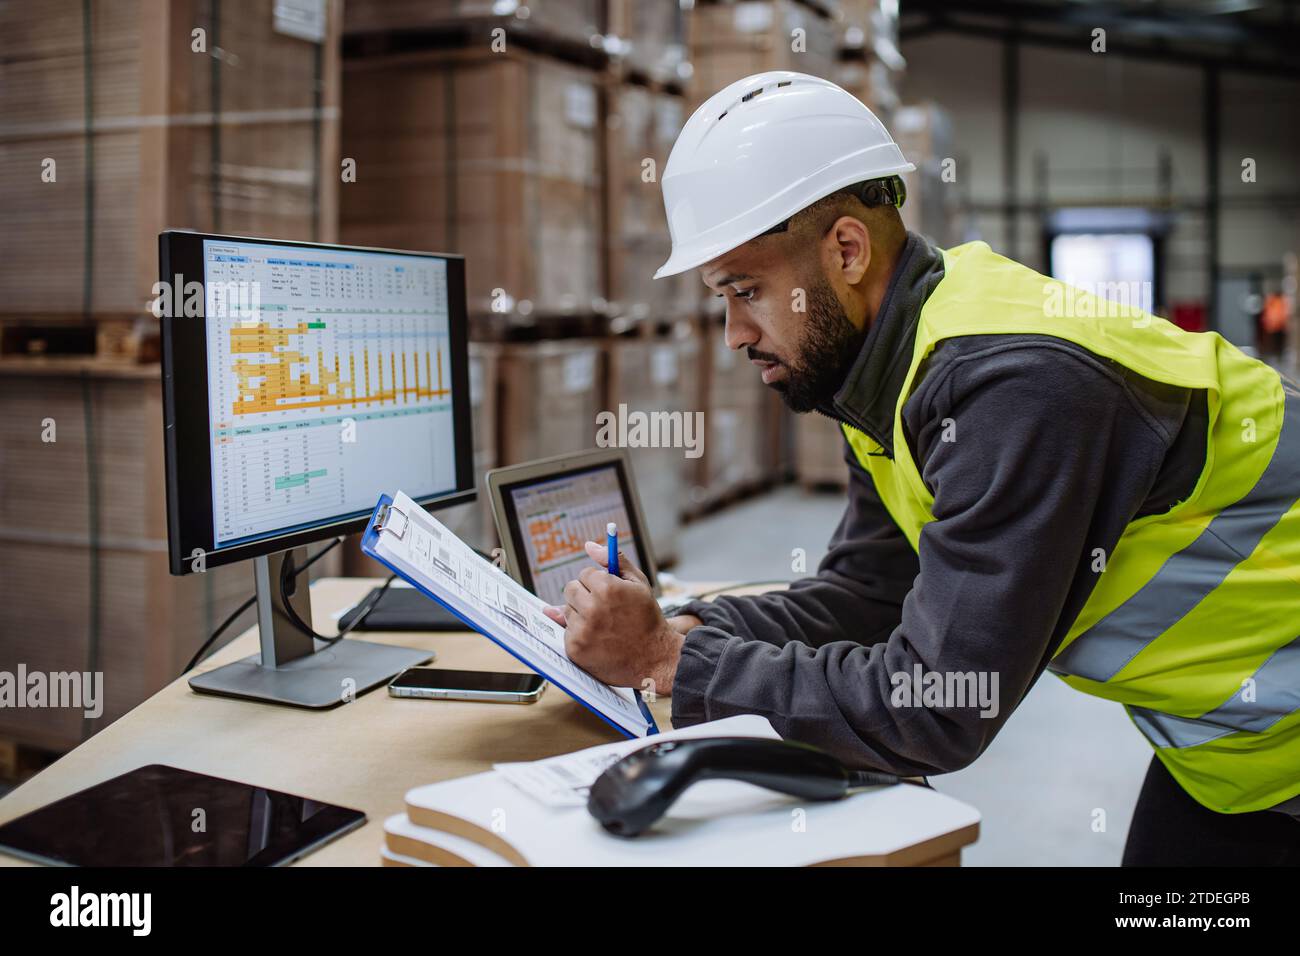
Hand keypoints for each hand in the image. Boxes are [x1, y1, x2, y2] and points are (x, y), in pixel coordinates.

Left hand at [542, 541, 682, 695]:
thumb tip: (588, 545)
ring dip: (581, 614)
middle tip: (604, 608)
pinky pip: (567, 631)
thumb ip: (614, 560)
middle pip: (570, 589)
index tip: (610, 594)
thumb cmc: (646, 617)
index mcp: (607, 588)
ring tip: (604, 625)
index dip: (598, 583)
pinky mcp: (575, 649)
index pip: (585, 574)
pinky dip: (579, 634)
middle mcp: (592, 609)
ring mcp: (582, 631)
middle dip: (585, 595)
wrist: (654, 658)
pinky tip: (598, 639)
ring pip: (567, 610)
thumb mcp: (638, 584)